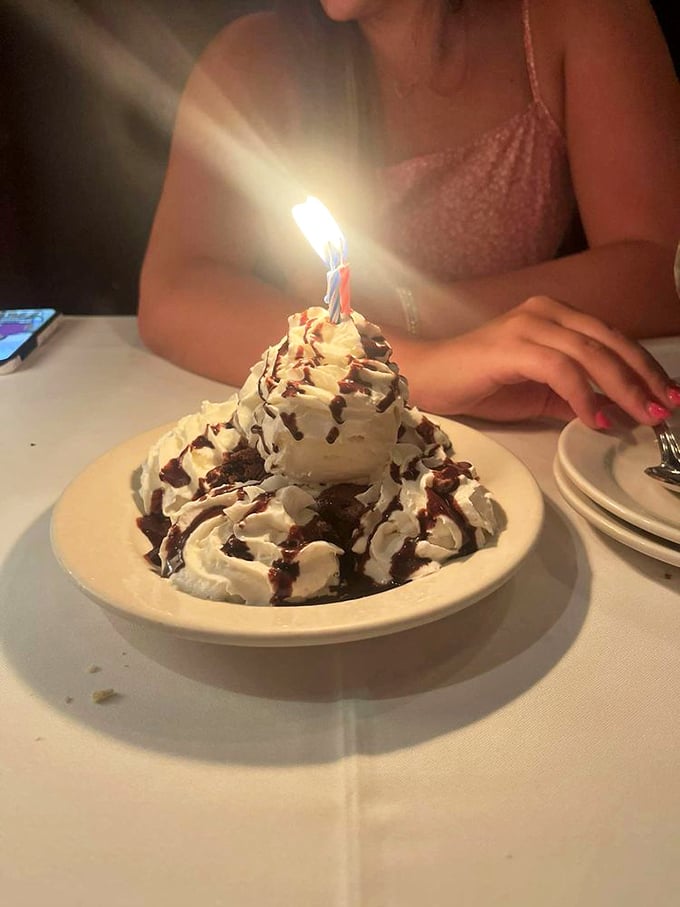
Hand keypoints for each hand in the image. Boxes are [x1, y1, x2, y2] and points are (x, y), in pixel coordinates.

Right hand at [409, 296, 678, 427]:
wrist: (425, 379)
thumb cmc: (477, 385)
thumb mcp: (537, 394)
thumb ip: (575, 400)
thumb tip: (617, 417)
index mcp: (554, 316)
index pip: (611, 339)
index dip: (643, 367)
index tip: (667, 396)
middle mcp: (546, 311)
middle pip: (609, 342)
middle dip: (643, 377)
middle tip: (665, 408)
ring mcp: (528, 325)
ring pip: (591, 353)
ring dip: (622, 388)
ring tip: (641, 416)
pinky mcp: (513, 345)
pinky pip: (560, 369)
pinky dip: (583, 395)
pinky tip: (595, 419)